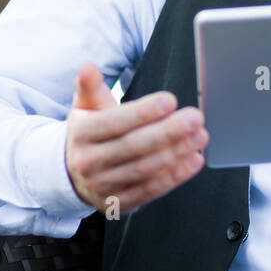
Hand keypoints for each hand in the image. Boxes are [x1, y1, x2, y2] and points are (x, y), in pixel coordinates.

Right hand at [64, 62, 205, 215]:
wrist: (71, 174)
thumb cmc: (88, 133)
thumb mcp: (84, 107)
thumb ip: (89, 86)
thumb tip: (88, 67)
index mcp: (81, 134)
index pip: (113, 122)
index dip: (143, 112)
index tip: (169, 101)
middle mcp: (89, 162)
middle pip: (133, 146)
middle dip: (168, 132)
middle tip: (194, 118)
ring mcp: (103, 186)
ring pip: (144, 169)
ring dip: (176, 153)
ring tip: (199, 137)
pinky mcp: (119, 203)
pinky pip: (150, 190)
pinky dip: (174, 177)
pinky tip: (192, 161)